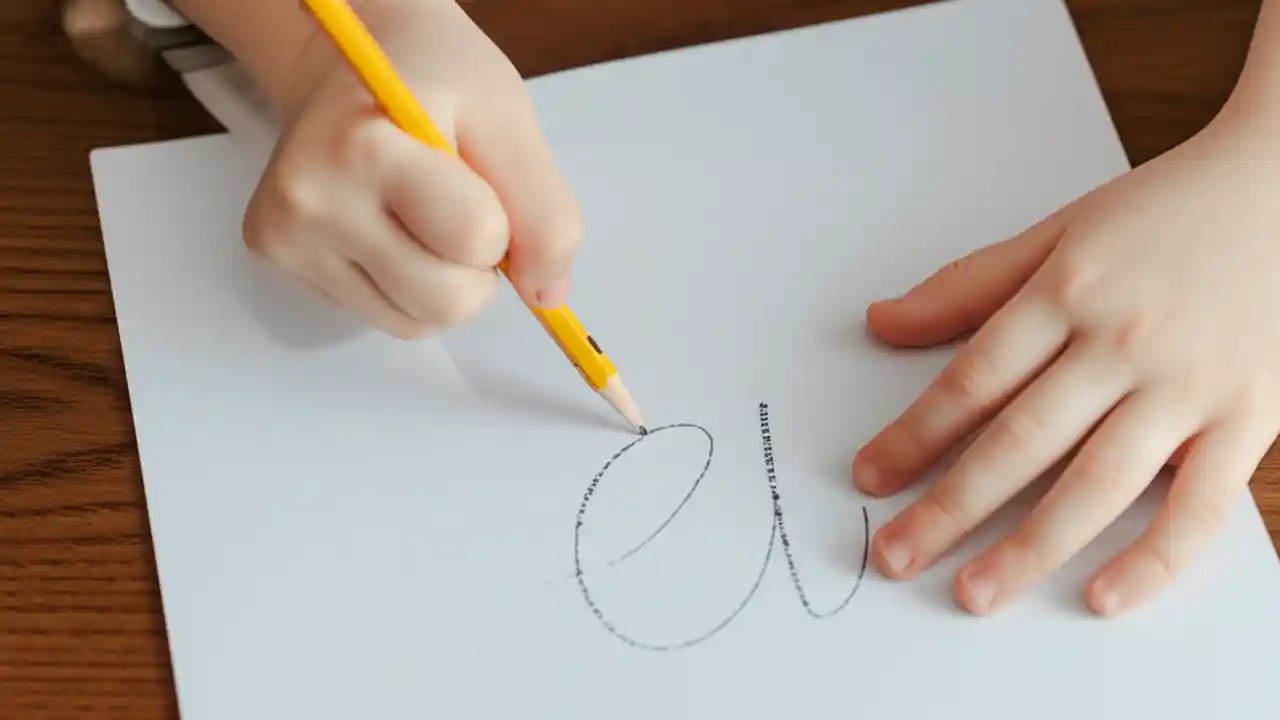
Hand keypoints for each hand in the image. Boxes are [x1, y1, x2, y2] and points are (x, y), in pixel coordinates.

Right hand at [243, 0, 580, 337]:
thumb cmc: (435, 78)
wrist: (352, 58)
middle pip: (446, 302)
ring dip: (445, 285)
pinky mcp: (280, 260)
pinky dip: (409, 288)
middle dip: (477, 268)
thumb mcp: (507, 118)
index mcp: (365, 149)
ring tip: (422, 215)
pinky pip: (386, 319)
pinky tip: (391, 229)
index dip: (502, 222)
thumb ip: (544, 211)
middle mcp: (311, 200)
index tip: (478, 179)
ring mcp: (287, 237)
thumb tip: (547, 297)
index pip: (476, 239)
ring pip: (418, 323)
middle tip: (457, 207)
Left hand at [853, 107, 1279, 615]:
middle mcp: (1122, 341)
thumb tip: (883, 323)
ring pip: (1096, 482)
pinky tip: (1104, 597)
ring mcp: (1188, 385)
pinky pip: (1200, 505)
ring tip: (974, 594)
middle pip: (1020, 441)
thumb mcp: (1061, 230)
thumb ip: (969, 285)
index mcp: (1068, 291)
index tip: (871, 478)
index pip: (972, 380)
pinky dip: (1154, 558)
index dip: (914, 435)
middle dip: (950, 507)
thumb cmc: (1169, 211)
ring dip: (1029, 547)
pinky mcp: (1250, 418)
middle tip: (897, 557)